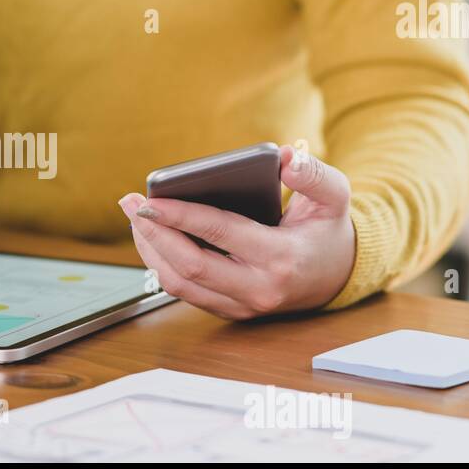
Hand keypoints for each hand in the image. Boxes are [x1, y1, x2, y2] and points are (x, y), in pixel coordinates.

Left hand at [118, 145, 355, 318]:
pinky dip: (162, 264)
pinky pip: (185, 291)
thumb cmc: (328, 230)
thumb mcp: (334, 196)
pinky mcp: (229, 311)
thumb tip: (283, 157)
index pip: (219, 234)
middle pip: (189, 266)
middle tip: (131, 204)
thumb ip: (313, 174)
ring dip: (150, 251)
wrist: (337, 277)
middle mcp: (258, 288)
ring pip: (179, 284)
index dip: (180, 215)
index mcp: (281, 258)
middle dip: (153, 234)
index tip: (150, 199)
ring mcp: (241, 305)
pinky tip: (151, 237)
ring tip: (134, 218)